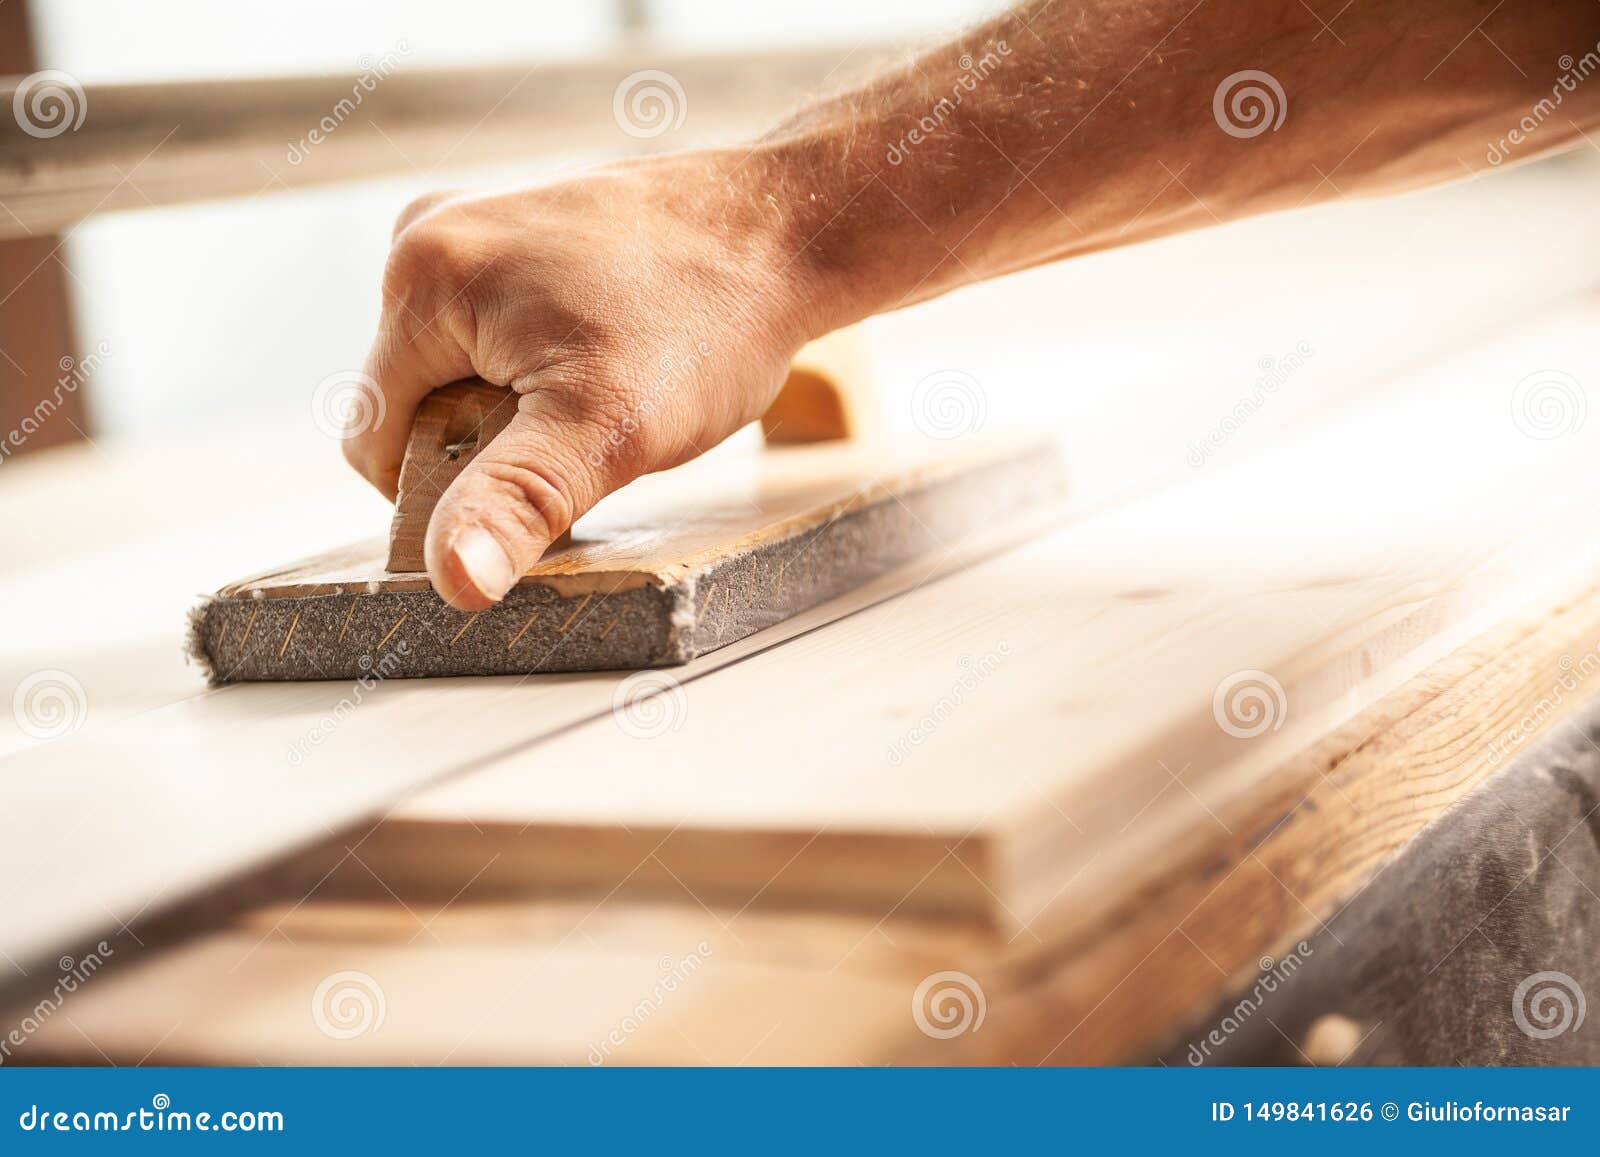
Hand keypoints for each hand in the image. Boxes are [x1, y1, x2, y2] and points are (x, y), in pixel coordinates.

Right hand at [344, 152, 823, 610]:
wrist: (789, 232)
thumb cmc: (709, 319)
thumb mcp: (609, 430)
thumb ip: (518, 501)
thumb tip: (450, 579)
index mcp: (421, 277)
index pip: (374, 442)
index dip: (446, 492)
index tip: (537, 491)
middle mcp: (429, 238)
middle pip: (413, 406)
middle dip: (487, 445)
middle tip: (586, 436)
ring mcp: (474, 232)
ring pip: (456, 377)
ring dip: (516, 413)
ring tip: (605, 394)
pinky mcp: (516, 239)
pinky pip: (491, 339)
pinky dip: (536, 374)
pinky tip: (605, 365)